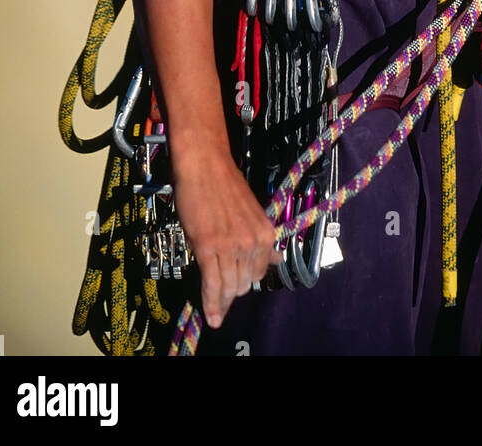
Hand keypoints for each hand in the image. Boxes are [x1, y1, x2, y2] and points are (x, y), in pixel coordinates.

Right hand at [170, 146, 283, 329]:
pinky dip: (211, 303)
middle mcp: (252, 243)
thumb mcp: (252, 213)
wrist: (205, 165)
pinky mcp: (208, 248)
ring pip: (228, 287)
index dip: (246, 283)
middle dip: (233, 292)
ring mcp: (230, 246)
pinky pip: (212, 284)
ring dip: (222, 299)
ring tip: (216, 309)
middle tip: (223, 298)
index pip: (259, 273)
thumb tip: (276, 261)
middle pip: (244, 283)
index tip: (237, 293)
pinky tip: (212, 315)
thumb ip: (262, 241)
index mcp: (265, 234)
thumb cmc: (225, 186)